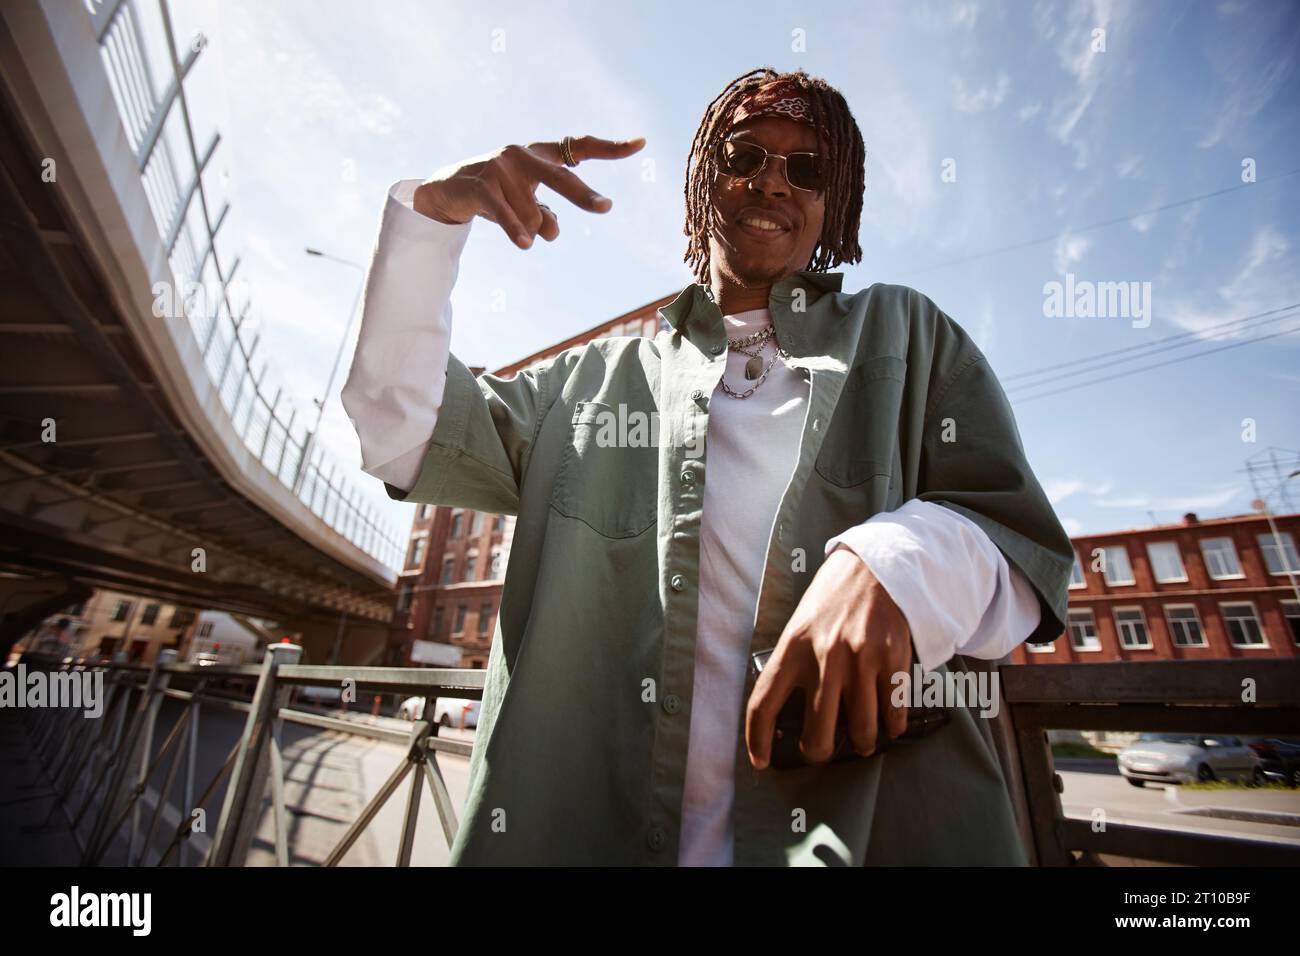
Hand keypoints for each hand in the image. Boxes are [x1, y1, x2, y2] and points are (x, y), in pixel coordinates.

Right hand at [411, 135, 645, 247]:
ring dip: (529, 231)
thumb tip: (551, 230)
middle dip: (583, 196)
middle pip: (562, 179)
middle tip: (606, 207)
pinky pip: (508, 216)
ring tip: (515, 229)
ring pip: (534, 215)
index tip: (640, 144)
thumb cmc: (497, 196)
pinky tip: (524, 244)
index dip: (610, 148)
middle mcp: (522, 154)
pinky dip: (515, 230)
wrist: (447, 191)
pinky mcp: (483, 184)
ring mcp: (501, 167)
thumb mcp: (526, 206)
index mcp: (539, 154)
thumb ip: (545, 216)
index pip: (579, 148)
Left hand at [745, 545, 913, 768]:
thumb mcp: (800, 625)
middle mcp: (825, 657)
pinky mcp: (893, 659)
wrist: (876, 565)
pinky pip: (895, 713)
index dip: (758, 741)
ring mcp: (861, 660)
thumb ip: (793, 665)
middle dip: (820, 753)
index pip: (763, 705)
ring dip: (863, 744)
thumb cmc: (833, 599)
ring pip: (862, 732)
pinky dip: (893, 727)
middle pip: (819, 736)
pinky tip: (888, 724)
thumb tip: (787, 715)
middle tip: (823, 750)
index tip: (761, 760)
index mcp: (792, 647)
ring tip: (863, 742)